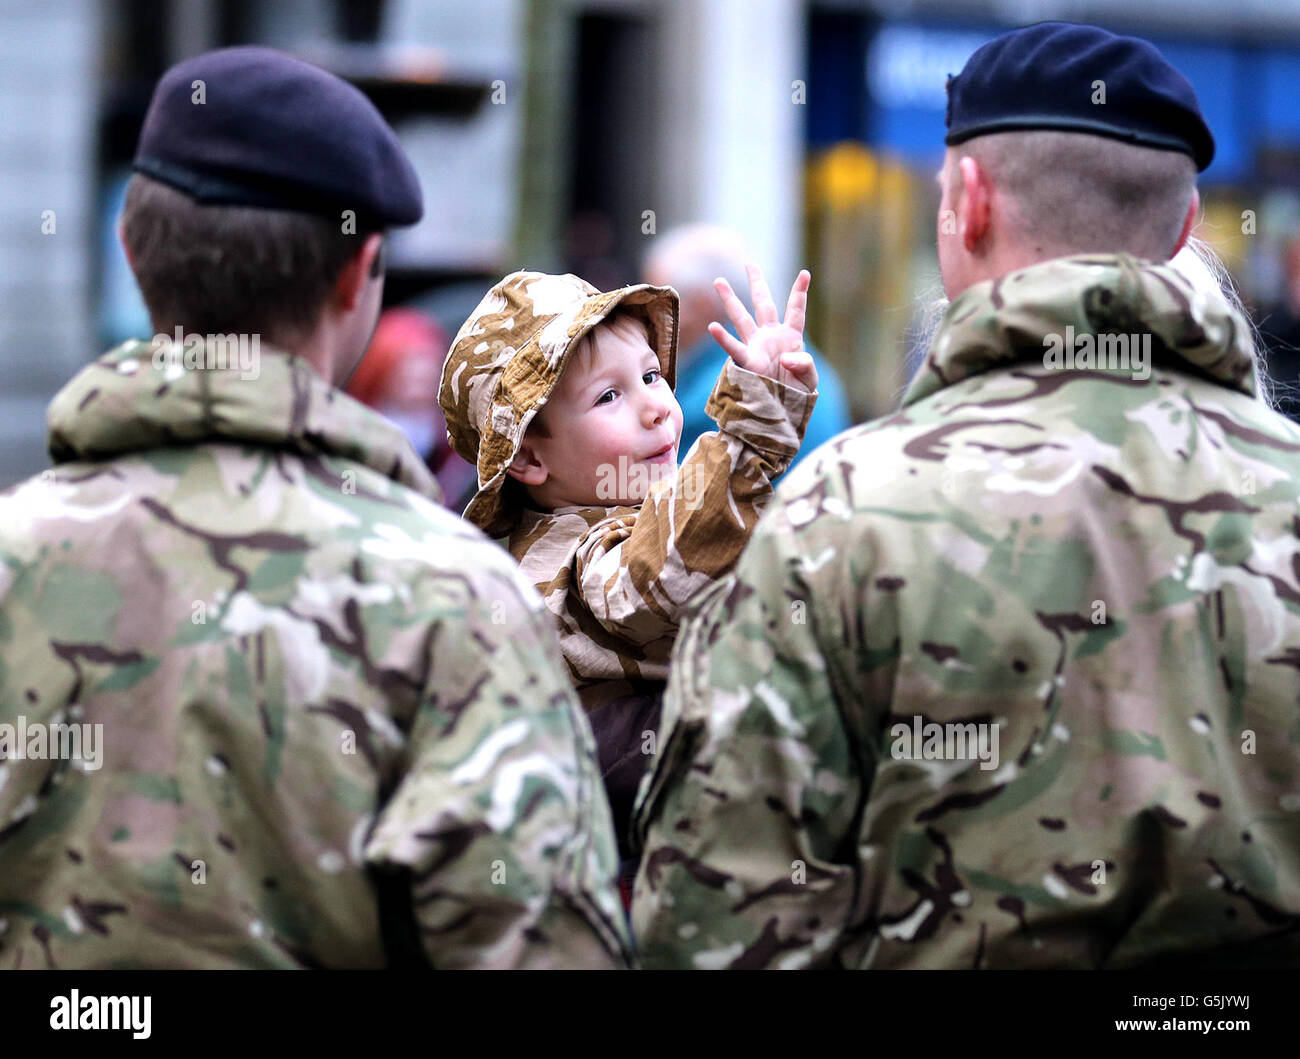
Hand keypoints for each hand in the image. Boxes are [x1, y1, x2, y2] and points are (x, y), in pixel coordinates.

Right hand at [709, 264, 817, 391]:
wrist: (782, 413)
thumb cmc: (797, 394)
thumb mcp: (809, 379)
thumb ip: (804, 364)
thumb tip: (788, 356)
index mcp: (790, 337)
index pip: (795, 309)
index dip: (799, 292)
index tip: (804, 273)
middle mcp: (770, 337)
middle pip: (762, 304)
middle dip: (756, 283)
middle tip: (748, 263)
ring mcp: (756, 348)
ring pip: (742, 319)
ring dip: (730, 300)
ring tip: (719, 281)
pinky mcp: (747, 363)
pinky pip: (734, 349)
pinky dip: (724, 339)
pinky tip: (713, 326)